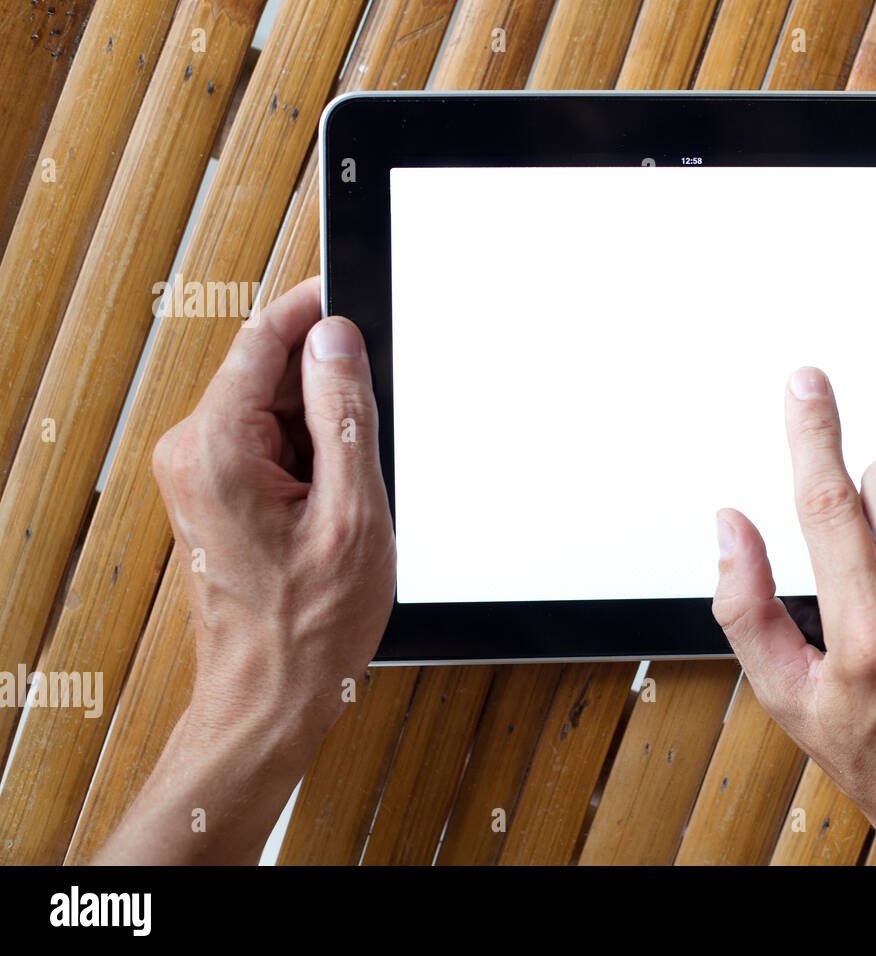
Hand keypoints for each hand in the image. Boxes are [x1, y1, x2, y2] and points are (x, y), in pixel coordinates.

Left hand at [95, 277, 394, 863]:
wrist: (271, 693)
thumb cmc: (308, 623)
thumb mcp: (354, 512)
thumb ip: (345, 414)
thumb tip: (336, 341)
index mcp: (217, 448)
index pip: (262, 339)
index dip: (313, 312)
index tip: (351, 298)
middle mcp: (193, 452)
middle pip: (269, 373)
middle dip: (327, 393)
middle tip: (366, 448)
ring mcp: (198, 472)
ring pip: (274, 410)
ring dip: (321, 435)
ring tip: (345, 497)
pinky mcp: (213, 490)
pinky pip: (267, 443)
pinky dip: (307, 458)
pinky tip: (328, 506)